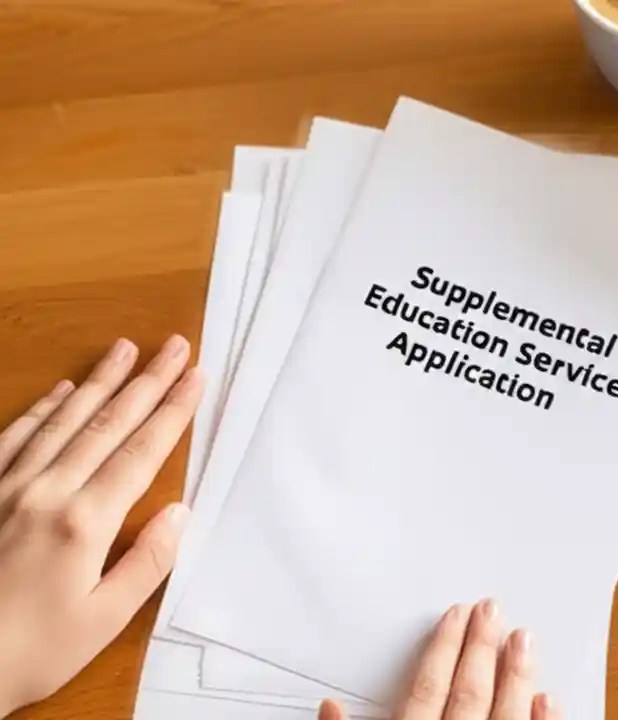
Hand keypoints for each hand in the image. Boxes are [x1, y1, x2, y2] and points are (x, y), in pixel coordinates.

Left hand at [0, 337, 201, 716]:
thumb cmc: (31, 651)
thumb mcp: (103, 621)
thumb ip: (146, 563)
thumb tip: (180, 512)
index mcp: (85, 523)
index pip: (141, 453)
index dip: (173, 412)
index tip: (196, 377)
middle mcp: (47, 494)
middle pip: (107, 426)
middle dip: (146, 382)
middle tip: (175, 346)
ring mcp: (8, 489)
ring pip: (63, 422)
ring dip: (98, 382)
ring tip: (125, 349)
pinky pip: (14, 438)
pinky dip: (42, 410)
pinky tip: (61, 390)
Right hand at [319, 600, 559, 719]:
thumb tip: (329, 709)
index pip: (427, 690)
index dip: (442, 648)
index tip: (455, 615)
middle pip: (468, 694)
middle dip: (480, 647)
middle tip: (491, 609)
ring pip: (506, 714)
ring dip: (517, 675)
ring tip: (524, 638)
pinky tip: (547, 698)